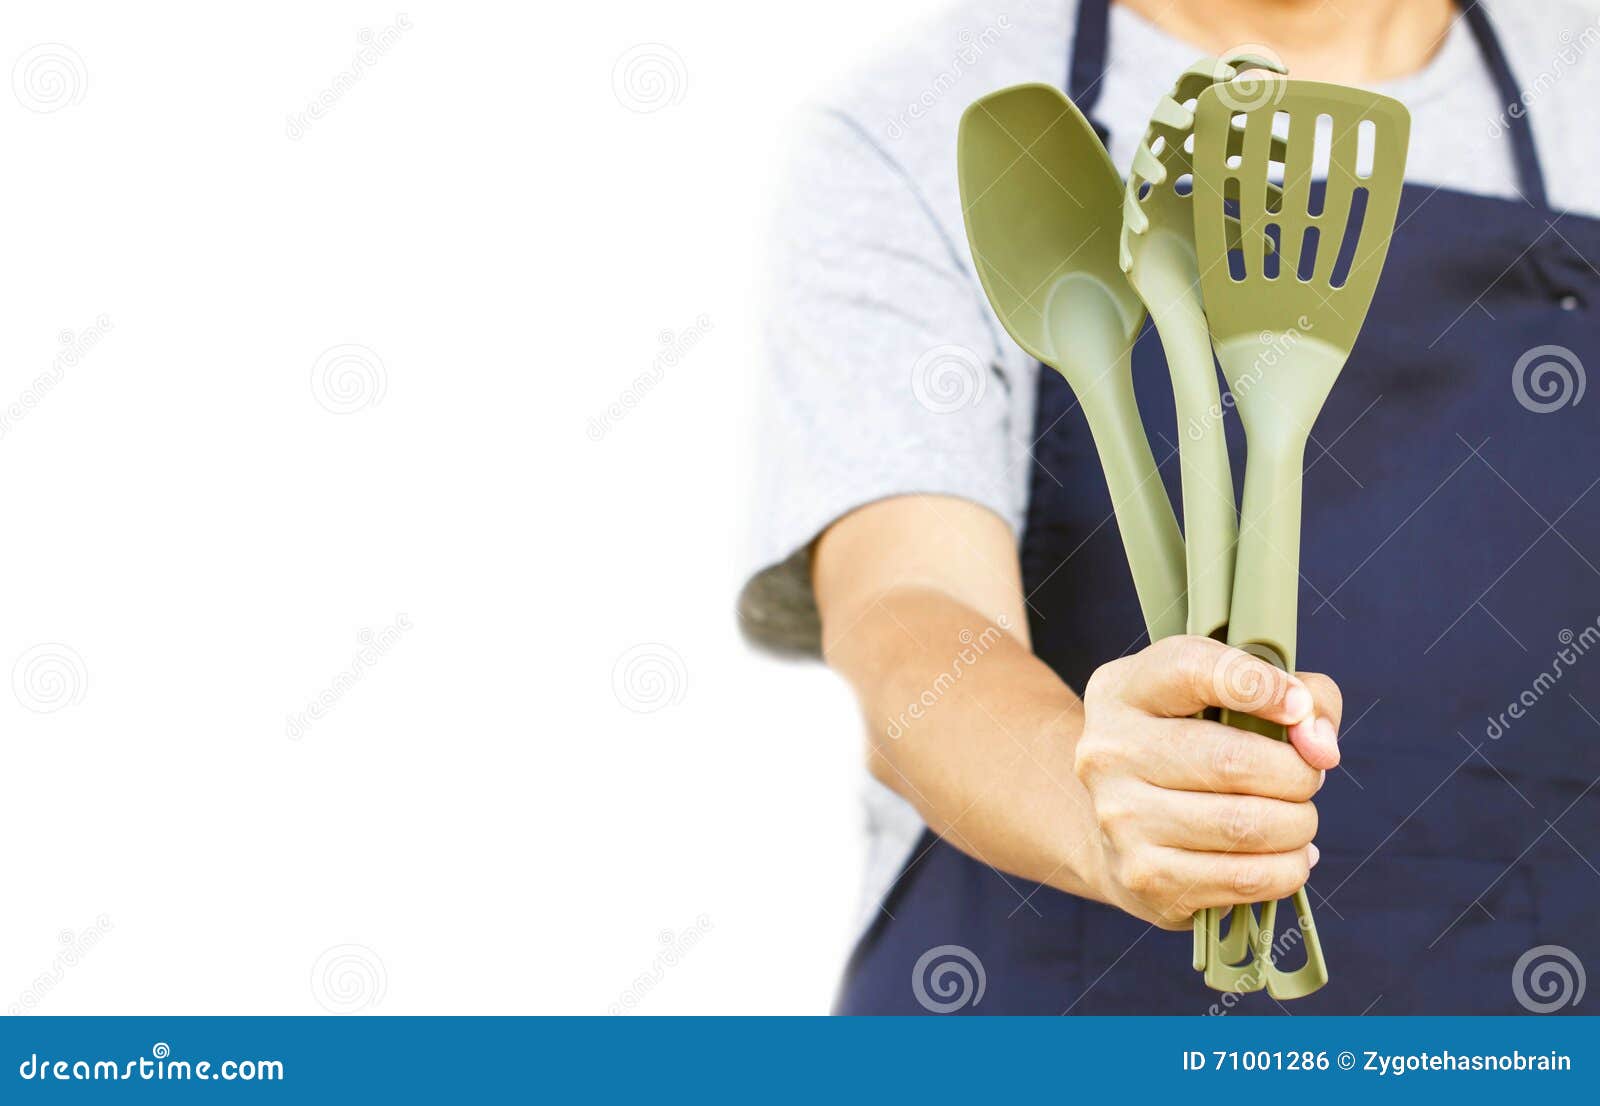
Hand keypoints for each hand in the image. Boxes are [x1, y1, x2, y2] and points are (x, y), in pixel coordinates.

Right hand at [1073, 636, 1342, 928]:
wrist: (1115, 824)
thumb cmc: (1191, 746)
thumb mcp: (1227, 697)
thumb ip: (1297, 695)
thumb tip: (1321, 748)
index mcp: (1125, 691)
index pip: (1191, 669)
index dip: (1258, 685)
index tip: (1298, 707)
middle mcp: (1109, 751)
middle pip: (1234, 760)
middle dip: (1297, 774)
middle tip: (1305, 778)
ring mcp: (1121, 819)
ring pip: (1247, 826)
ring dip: (1298, 825)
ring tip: (1296, 819)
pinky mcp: (1145, 878)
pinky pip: (1246, 878)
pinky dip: (1288, 868)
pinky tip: (1285, 855)